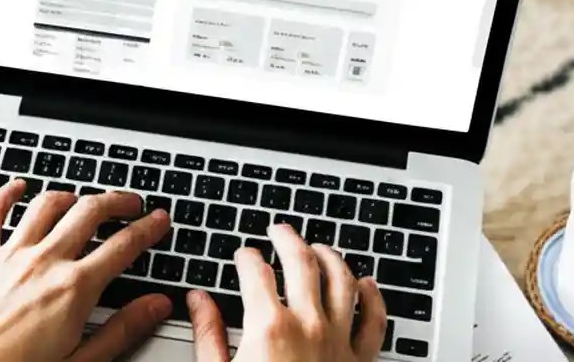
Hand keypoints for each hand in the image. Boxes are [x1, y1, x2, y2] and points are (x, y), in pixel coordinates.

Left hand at [0, 180, 171, 361]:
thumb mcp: (81, 361)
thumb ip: (122, 330)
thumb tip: (156, 306)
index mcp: (74, 289)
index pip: (123, 246)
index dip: (147, 229)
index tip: (159, 220)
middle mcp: (44, 262)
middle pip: (90, 212)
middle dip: (117, 202)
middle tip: (131, 204)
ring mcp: (10, 255)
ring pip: (46, 205)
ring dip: (71, 196)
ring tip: (83, 199)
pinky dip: (5, 194)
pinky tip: (17, 186)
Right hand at [188, 224, 388, 361]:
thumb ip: (209, 335)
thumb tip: (198, 302)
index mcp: (268, 328)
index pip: (256, 271)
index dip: (246, 255)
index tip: (242, 253)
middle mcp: (309, 326)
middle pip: (302, 262)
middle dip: (288, 239)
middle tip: (279, 230)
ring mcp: (339, 342)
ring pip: (343, 280)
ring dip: (331, 256)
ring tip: (320, 247)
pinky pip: (375, 321)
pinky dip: (373, 297)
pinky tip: (368, 284)